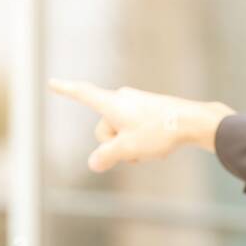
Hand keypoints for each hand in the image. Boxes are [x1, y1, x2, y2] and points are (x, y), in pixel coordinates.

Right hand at [49, 79, 233, 171]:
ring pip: (123, 132)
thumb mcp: (128, 148)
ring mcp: (137, 103)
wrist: (193, 122)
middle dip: (115, 145)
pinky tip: (160, 149)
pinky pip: (137, 130)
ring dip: (132, 146)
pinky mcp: (151, 109)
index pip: (83, 94)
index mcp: (112, 103)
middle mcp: (122, 98)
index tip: (52, 82)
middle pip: (104, 128)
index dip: (66, 90)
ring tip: (152, 150)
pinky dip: (143, 142)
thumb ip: (106, 156)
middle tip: (135, 153)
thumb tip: (94, 163)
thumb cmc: (159, 132)